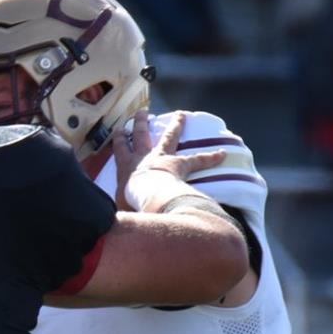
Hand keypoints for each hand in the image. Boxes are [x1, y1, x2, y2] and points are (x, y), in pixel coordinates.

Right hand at [114, 110, 230, 209]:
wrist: (147, 196)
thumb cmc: (130, 202)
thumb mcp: (118, 204)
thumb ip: (116, 207)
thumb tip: (110, 221)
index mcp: (126, 166)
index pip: (120, 149)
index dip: (119, 139)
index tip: (120, 130)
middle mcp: (143, 158)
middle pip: (142, 135)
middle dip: (142, 123)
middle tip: (143, 112)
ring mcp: (163, 159)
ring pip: (169, 137)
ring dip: (175, 125)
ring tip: (181, 114)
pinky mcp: (180, 165)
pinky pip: (197, 160)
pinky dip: (210, 157)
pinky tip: (223, 153)